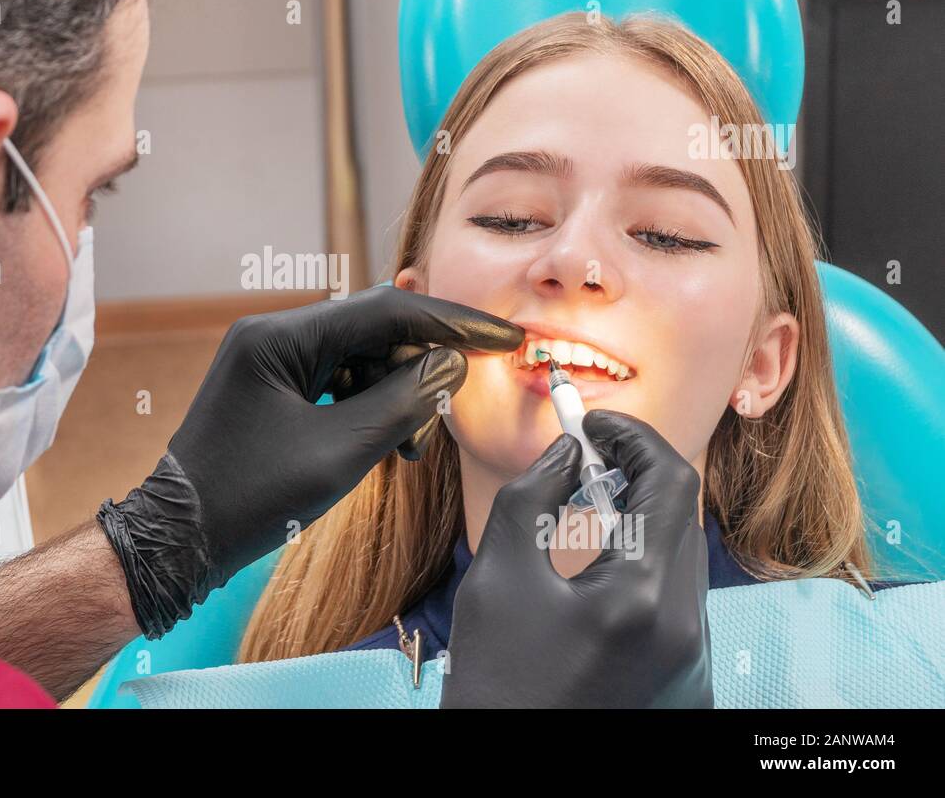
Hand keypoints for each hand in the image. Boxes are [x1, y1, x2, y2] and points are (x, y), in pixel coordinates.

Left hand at [97, 285, 523, 637]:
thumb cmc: (249, 499)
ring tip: (406, 448)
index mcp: (278, 338)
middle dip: (419, 369)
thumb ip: (404, 402)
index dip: (452, 323)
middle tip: (442, 416)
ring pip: (359, 357)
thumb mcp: (340, 453)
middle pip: (372, 330)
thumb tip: (453, 364)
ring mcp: (269, 359)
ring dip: (394, 395)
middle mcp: (271, 335)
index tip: (504, 336)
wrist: (179, 540)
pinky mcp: (272, 385)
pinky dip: (368, 407)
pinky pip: (337, 379)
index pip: (384, 310)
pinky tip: (383, 443)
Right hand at [442, 410, 713, 707]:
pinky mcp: (686, 677)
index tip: (592, 423)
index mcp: (641, 599)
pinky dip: (645, 562)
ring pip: (682, 556)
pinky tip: (598, 562)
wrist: (507, 764)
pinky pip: (677, 598)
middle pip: (682, 517)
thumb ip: (533, 497)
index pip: (670, 483)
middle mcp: (684, 630)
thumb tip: (567, 452)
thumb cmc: (494, 679)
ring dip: (641, 517)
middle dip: (635, 474)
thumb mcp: (498, 576)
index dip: (634, 437)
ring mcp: (692, 660)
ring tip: (584, 505)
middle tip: (584, 457)